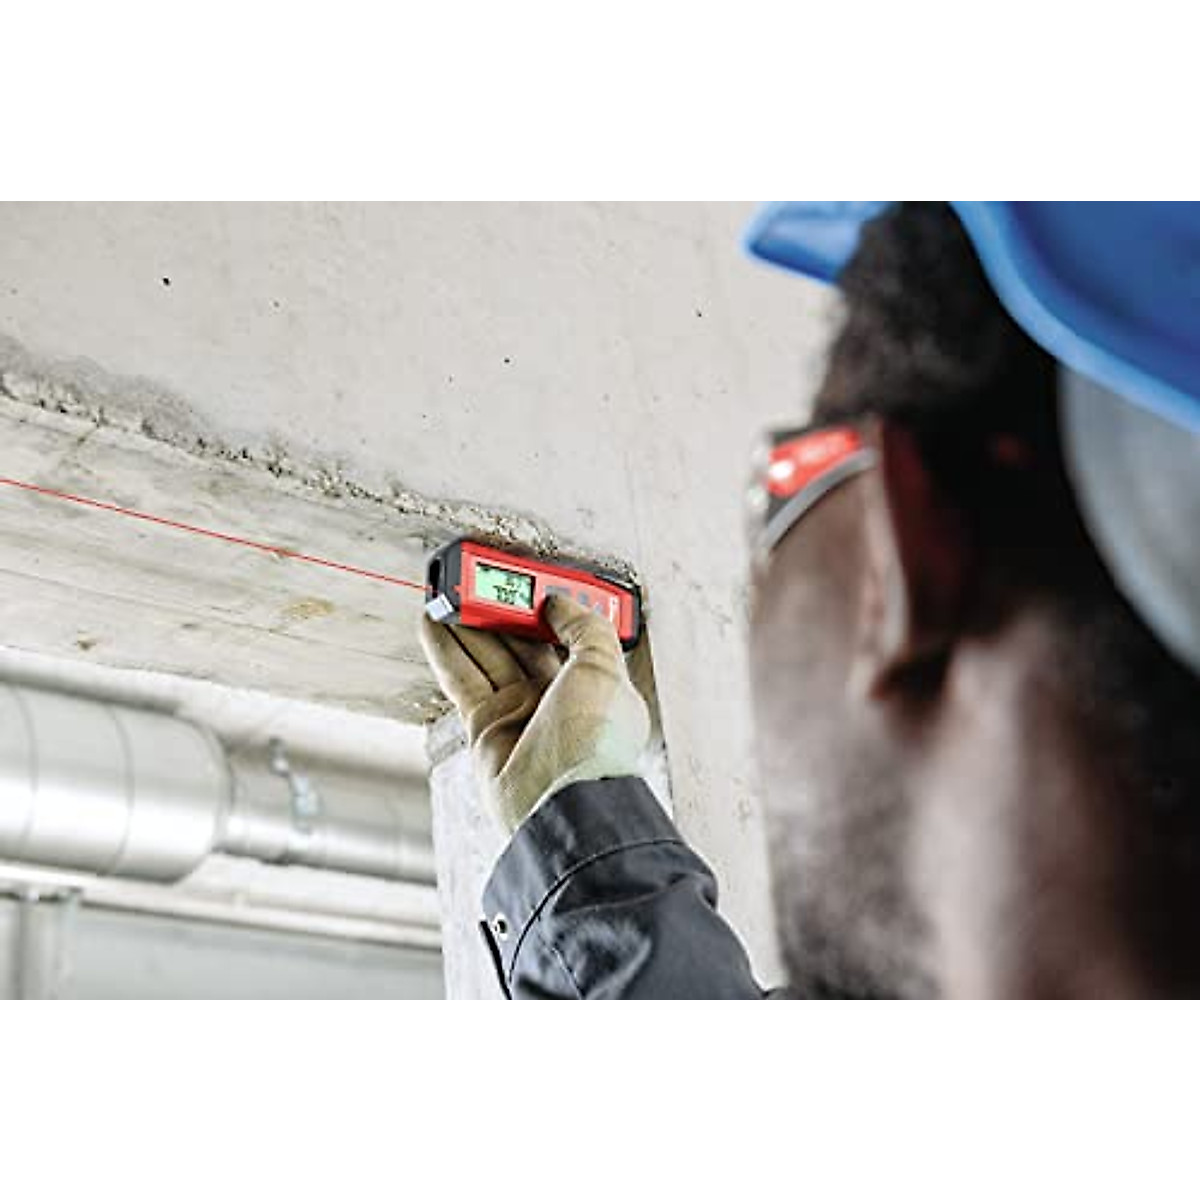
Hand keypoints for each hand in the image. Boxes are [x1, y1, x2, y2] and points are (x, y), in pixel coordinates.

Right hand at [420, 595, 649, 830]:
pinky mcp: (486, 727)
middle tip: (484, 580)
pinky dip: (445, 650)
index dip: (549, 607)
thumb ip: (584, 628)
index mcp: (593, 685)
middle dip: (504, 611)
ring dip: (469, 623)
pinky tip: (434, 623)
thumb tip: (560, 603)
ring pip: (489, 655)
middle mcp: (556, 699)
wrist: (561, 800)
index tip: (530, 580)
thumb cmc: (594, 743)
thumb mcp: (605, 668)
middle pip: (523, 642)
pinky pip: (462, 679)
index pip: (568, 634)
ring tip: (452, 592)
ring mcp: (520, 713)